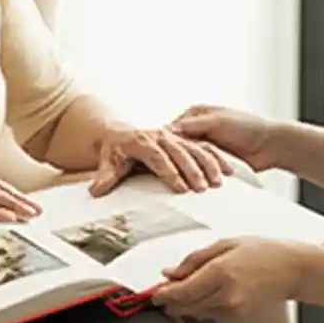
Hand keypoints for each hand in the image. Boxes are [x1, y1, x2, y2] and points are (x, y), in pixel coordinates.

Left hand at [88, 125, 233, 196]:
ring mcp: (174, 136)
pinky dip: (217, 157)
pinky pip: (204, 145)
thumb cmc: (114, 148)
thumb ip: (105, 176)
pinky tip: (228, 171)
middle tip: (202, 189)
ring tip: (217, 183)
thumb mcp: (108, 160)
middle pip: (180, 152)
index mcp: (142, 140)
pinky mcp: (184, 138)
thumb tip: (96, 191)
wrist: (117, 131)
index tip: (180, 188)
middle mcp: (161, 136)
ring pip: (195, 148)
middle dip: (192, 170)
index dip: (169, 172)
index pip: (157, 157)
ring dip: (207, 164)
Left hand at [153, 237, 313, 318]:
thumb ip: (194, 259)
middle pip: (185, 305)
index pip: (182, 290)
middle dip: (170, 301)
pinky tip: (201, 293)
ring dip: (183, 303)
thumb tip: (170, 272)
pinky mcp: (236, 315)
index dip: (163, 293)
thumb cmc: (262, 251)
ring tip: (183, 288)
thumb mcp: (225, 244)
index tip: (154, 292)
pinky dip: (199, 305)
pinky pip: (209, 312)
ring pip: (195, 311)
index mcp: (221, 271)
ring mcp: (232, 308)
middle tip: (162, 292)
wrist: (291, 269)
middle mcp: (226, 294)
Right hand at [169, 105, 285, 171]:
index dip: (168, 142)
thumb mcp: (218, 122)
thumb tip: (169, 130)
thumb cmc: (247, 127)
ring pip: (188, 158)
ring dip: (188, 168)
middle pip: (179, 145)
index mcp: (196, 114)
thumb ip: (195, 125)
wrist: (270, 145)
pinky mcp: (213, 160)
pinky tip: (191, 182)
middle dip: (177, 158)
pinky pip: (199, 168)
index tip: (163, 154)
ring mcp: (205, 145)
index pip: (174, 129)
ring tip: (181, 177)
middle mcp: (198, 128)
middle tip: (169, 169)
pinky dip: (197, 174)